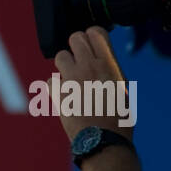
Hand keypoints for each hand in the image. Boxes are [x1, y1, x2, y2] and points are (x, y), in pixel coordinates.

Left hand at [53, 26, 133, 142]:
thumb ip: (109, 68)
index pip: (95, 32)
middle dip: (76, 47)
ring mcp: (72, 78)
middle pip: (75, 38)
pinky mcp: (59, 92)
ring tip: (72, 77)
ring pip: (60, 56)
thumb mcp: (121, 86)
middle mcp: (89, 66)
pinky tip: (64, 95)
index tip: (92, 46)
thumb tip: (100, 57)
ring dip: (65, 65)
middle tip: (80, 60)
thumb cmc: (117, 117)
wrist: (103, 138)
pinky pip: (49, 80)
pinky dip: (54, 87)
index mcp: (108, 63)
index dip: (92, 37)